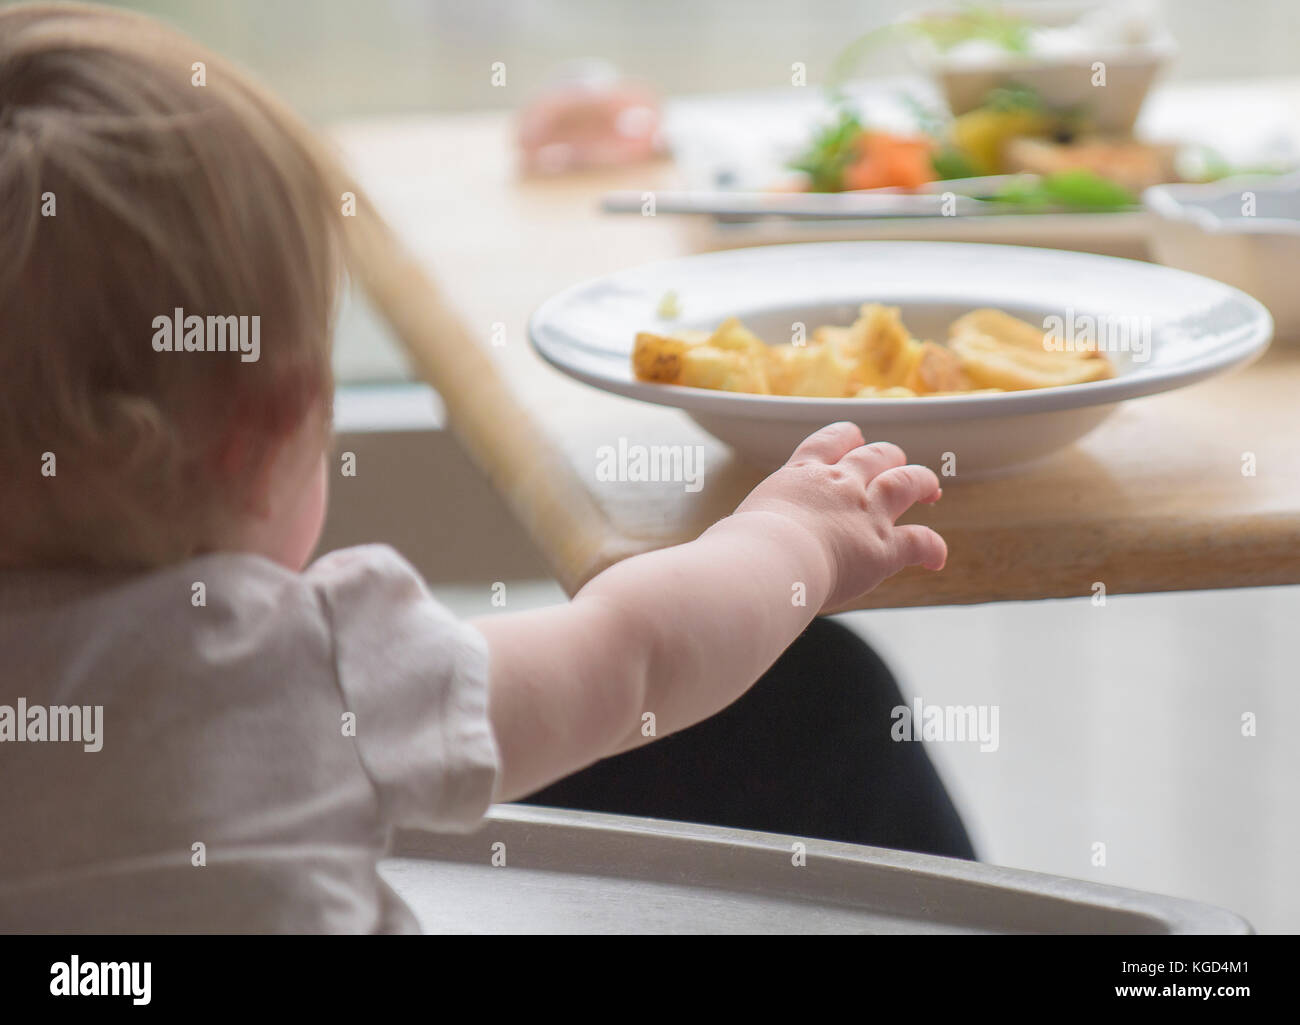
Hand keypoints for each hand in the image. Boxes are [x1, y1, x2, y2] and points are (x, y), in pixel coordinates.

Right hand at [731, 422, 946, 608]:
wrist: (766, 561)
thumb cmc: (740, 548)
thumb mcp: (737, 524)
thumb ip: (745, 530)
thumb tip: (726, 550)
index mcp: (801, 475)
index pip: (830, 441)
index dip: (847, 438)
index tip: (854, 440)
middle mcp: (839, 484)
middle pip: (876, 455)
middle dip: (889, 457)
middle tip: (895, 463)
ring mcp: (866, 513)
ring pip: (907, 482)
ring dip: (922, 482)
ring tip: (931, 489)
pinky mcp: (883, 548)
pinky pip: (920, 542)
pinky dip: (933, 549)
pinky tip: (937, 559)